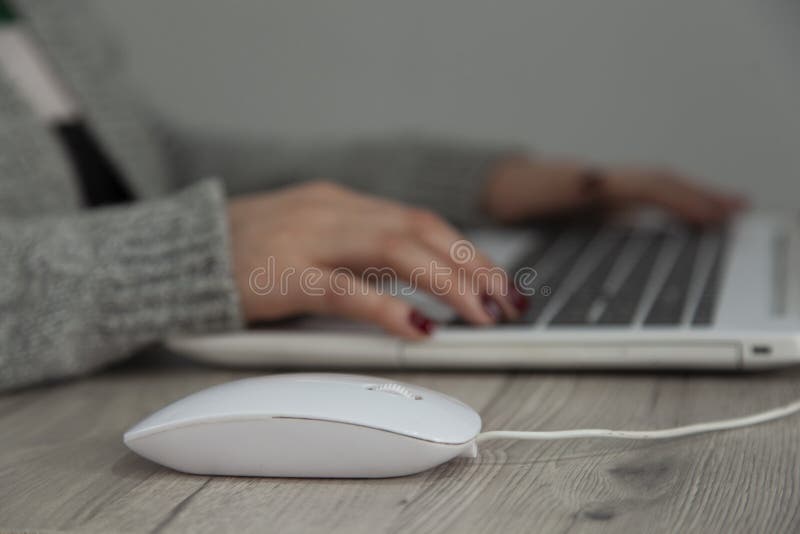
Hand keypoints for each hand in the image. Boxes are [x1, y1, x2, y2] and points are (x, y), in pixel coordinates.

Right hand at [228, 181, 525, 338]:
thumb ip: (356, 254)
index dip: (467, 251)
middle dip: (472, 267)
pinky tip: (420, 327)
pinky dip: (389, 308)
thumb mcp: (309, 239)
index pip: (420, 221)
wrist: (176, 255)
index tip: (498, 280)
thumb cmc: (245, 252)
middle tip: (506, 301)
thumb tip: (415, 286)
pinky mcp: (283, 275)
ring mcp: (307, 239)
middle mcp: (331, 211)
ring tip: (481, 315)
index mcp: (340, 203)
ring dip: (448, 284)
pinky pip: (347, 290)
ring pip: (396, 251)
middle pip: (421, 231)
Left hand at [484, 157, 746, 223]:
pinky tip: (683, 217)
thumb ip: (555, 195)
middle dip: (697, 196)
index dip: (679, 199)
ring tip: (725, 210)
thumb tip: (591, 181)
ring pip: (654, 190)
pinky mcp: (599, 200)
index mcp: (592, 180)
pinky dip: (669, 205)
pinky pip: (643, 198)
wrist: (494, 185)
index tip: (709, 215)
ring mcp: (603, 190)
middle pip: (660, 183)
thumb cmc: (512, 195)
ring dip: (689, 198)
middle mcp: (603, 181)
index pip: (646, 185)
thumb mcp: (530, 198)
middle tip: (736, 209)